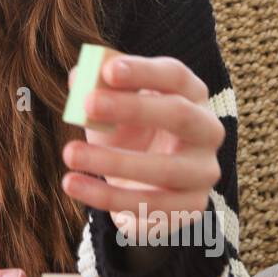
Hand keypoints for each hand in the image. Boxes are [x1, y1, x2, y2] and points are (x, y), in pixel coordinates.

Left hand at [61, 53, 224, 240]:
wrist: (138, 186)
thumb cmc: (126, 133)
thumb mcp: (110, 109)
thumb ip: (96, 89)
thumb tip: (79, 77)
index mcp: (191, 94)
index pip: (175, 75)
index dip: (143, 71)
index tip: (108, 70)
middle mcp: (207, 130)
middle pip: (180, 114)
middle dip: (133, 108)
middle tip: (87, 104)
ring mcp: (204, 171)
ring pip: (165, 169)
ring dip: (113, 161)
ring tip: (70, 153)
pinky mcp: (191, 207)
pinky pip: (149, 204)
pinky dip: (106, 195)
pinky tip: (73, 183)